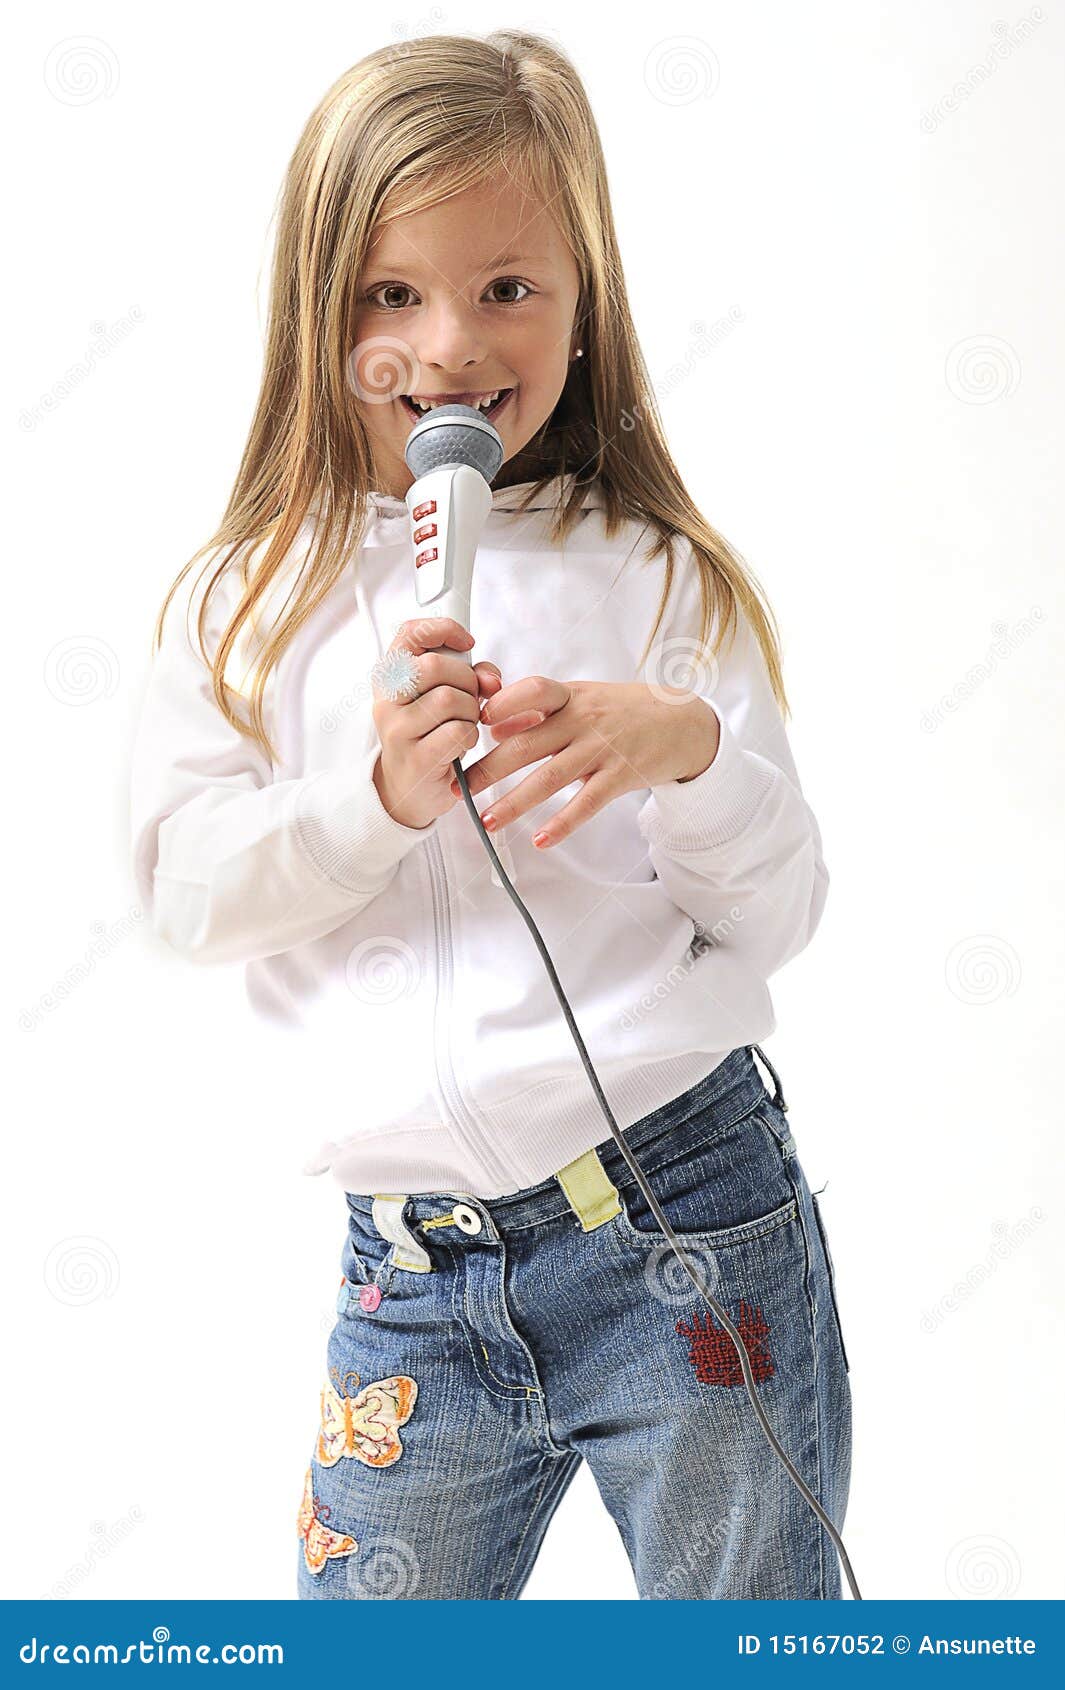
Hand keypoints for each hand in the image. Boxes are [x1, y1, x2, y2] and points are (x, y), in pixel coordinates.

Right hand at [371, 617, 503, 829]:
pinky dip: (469, 736)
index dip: (444, 630)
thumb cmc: (430, 735)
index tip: (467, 644)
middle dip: (466, 680)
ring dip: (470, 711)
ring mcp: (397, 730)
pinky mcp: (415, 758)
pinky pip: (457, 732)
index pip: (410, 633)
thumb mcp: (446, 697)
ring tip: (463, 724)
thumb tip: (492, 680)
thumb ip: (472, 676)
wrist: (408, 789)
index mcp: (390, 675)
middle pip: (435, 666)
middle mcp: (386, 699)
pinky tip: (461, 744)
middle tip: (470, 698)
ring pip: (449, 699)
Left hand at [449, 678, 720, 847]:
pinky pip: (586, 804)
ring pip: (550, 778)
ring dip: (515, 803)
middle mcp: (584, 720)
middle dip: (489, 768)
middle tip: (458, 788)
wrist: (683, 723)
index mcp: (570, 696)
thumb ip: (537, 710)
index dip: (503, 703)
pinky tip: (540, 840)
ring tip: (487, 822)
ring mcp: (602, 749)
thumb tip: (493, 727)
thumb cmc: (622, 709)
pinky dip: (562, 824)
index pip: (533, 690)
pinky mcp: (620, 777)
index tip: (474, 721)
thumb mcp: (581, 698)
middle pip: (528, 743)